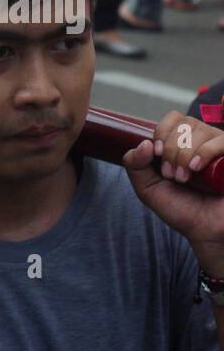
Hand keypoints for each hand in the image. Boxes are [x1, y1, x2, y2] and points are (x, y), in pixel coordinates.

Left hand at [124, 110, 223, 271]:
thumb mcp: (147, 188)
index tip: (156, 154)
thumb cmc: (180, 209)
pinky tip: (197, 168)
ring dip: (185, 154)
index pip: (173, 118)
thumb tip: (143, 142)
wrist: (205, 232)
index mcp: (183, 142)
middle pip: (185, 123)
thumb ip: (134, 164)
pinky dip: (205, 151)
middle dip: (172, 149)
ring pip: (201, 130)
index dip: (162, 132)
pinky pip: (221, 141)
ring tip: (184, 178)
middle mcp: (204, 141)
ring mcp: (220, 148)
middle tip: (172, 175)